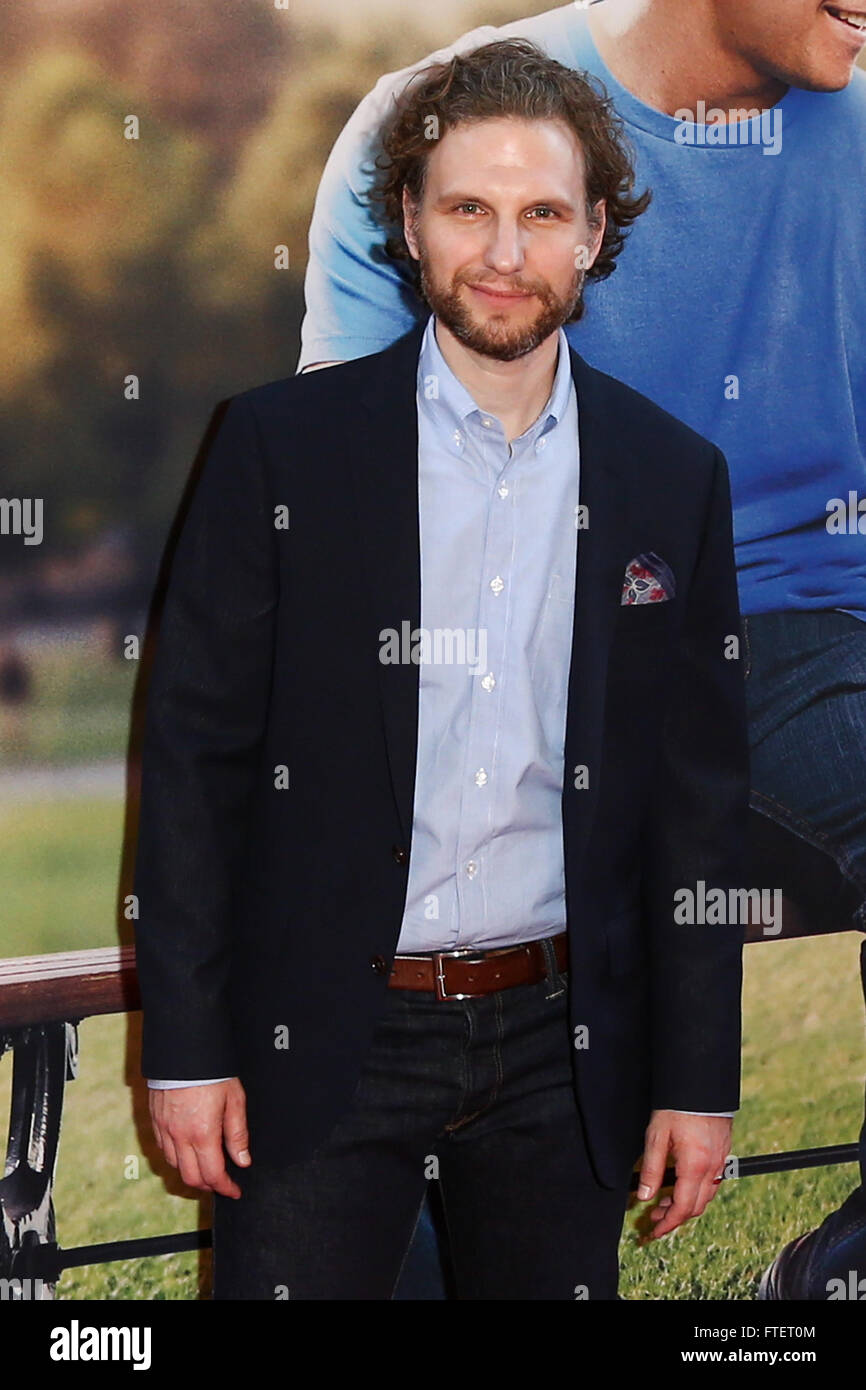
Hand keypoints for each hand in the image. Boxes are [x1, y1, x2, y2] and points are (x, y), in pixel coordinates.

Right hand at [149, 1078, 249, 1198]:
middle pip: (191, 1177)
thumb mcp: (234, 1101)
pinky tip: (187, 1152)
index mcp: (203, 1134)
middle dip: (208, 1185)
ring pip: (175, 1166)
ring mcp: (165, 1129)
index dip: (225, 1187)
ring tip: (206, 1168)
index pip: (213, 1174)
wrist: (184, 1050)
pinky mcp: (155, 1120)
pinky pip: (163, 1149)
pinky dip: (176, 1158)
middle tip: (222, 1182)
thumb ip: (238, 1134)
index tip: (234, 1190)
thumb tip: (242, 1160)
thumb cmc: (212, 1073)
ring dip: (191, 1173)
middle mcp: (180, 1136)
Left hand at [635, 1110, 730, 1241]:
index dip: (668, 1224)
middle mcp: (712, 1168)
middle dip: (675, 1217)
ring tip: (664, 1202)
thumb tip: (645, 1196)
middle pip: (696, 1207)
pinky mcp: (722, 1153)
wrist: (700, 1085)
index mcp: (695, 1167)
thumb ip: (651, 1169)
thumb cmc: (678, 1107)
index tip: (654, 1231)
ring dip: (686, 1205)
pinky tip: (682, 1185)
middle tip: (655, 1217)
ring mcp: (720, 1161)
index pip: (683, 1208)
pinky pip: (712, 1182)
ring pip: (705, 1196)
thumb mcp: (656, 1137)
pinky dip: (696, 1191)